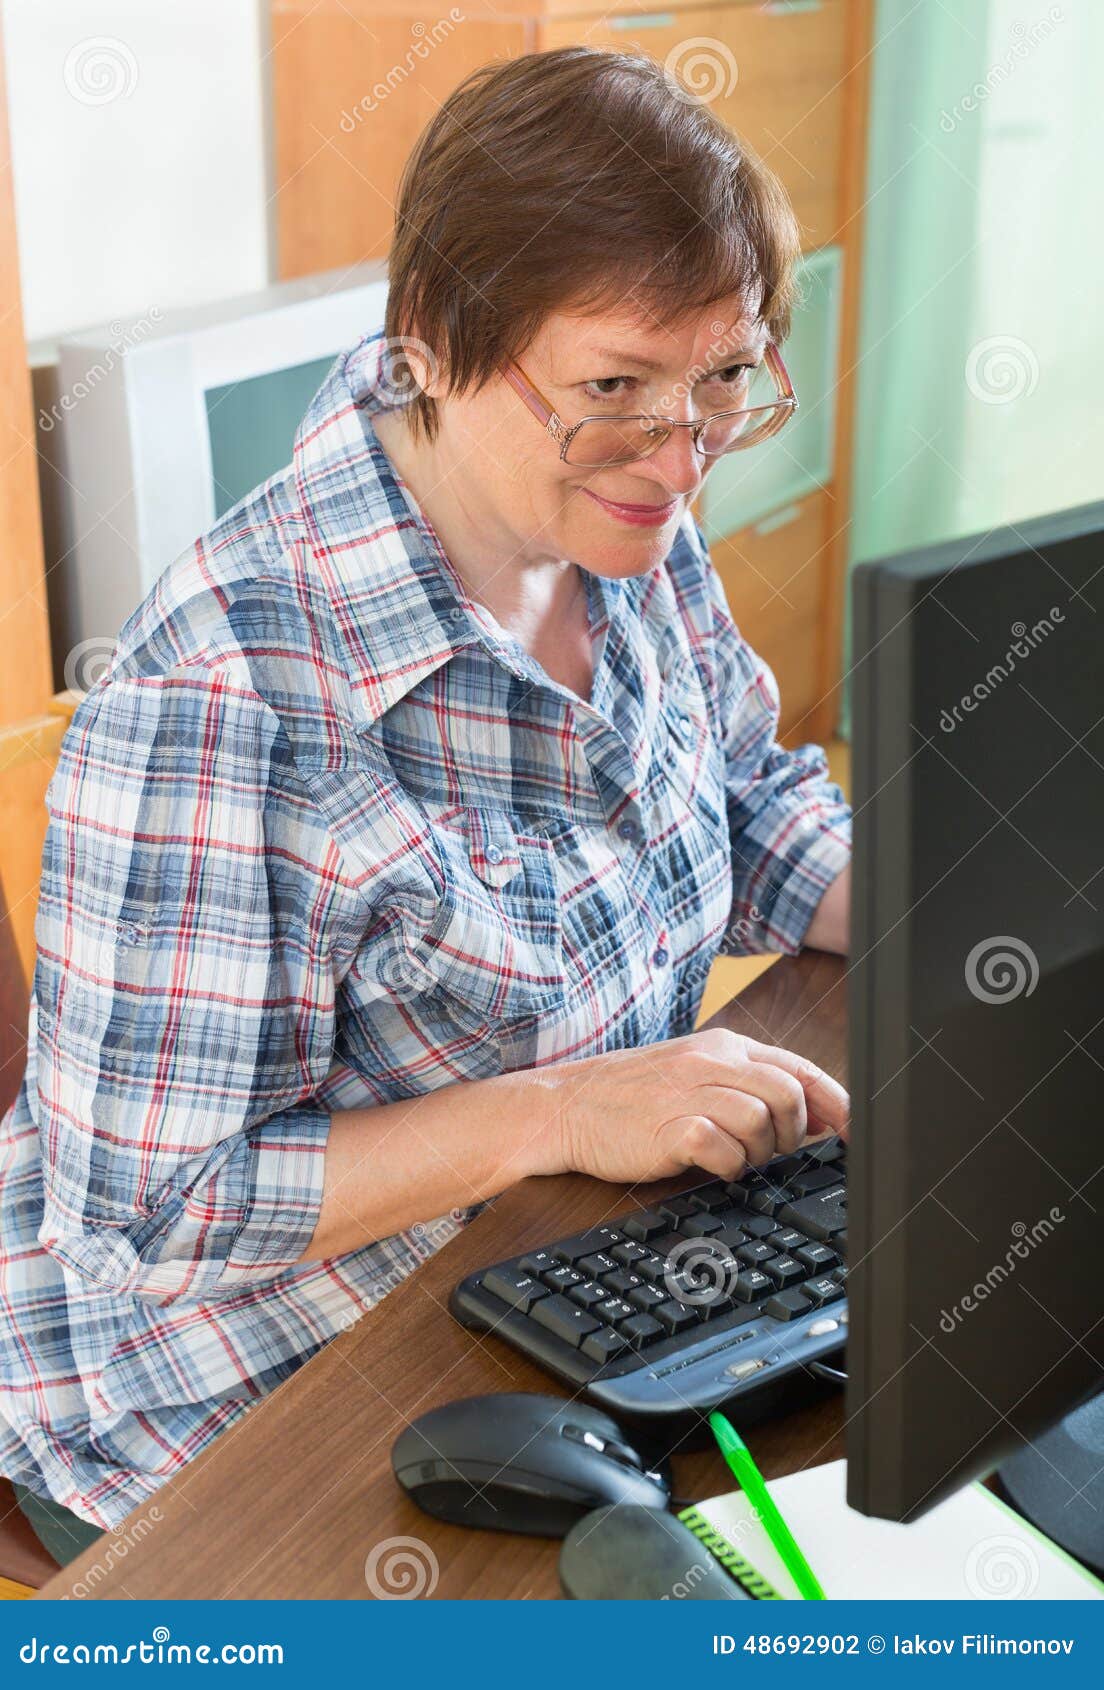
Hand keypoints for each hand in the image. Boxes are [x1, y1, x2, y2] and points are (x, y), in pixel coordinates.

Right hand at [544, 1024, 849, 1185]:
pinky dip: (729, 1165)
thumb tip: (806, 1112)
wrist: (564, 1107)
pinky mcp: (670, 1128)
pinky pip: (725, 1149)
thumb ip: (743, 1083)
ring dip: (759, 1152)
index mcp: (720, 1046)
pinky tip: (713, 1166)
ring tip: (735, 1159)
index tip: (852, 1131)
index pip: (798, 1068)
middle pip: (788, 1095)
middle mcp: (709, 1063)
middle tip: (773, 1152)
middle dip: (794, 1133)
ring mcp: (689, 1093)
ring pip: (761, 1121)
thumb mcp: (689, 1072)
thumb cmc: (627, 1096)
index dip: (835, 1103)